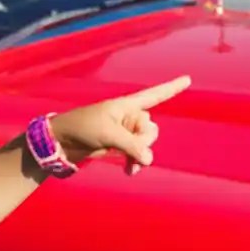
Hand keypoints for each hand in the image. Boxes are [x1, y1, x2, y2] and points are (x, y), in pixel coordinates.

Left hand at [50, 75, 190, 175]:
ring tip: (130, 167)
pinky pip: (137, 154)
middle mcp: (129, 116)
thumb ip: (132, 145)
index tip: (187, 79)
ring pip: (146, 144)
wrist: (62, 142)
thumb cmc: (82, 127)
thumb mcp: (108, 134)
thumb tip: (148, 159)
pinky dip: (136, 162)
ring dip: (141, 156)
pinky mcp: (119, 146)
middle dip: (144, 142)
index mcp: (126, 104)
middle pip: (151, 129)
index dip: (171, 88)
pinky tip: (130, 171)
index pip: (154, 95)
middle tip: (129, 148)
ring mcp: (125, 132)